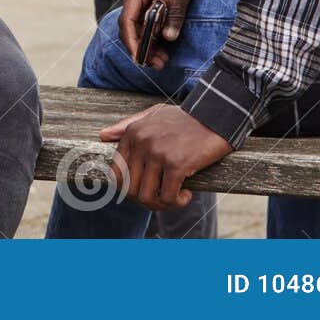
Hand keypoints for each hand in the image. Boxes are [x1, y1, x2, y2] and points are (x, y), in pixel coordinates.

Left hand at [99, 103, 230, 209]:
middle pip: (131, 189)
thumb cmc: (185, 119)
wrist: (216, 115)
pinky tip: (187, 194)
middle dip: (146, 200)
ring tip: (176, 197)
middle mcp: (141, 143)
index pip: (117, 174)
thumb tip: (102, 136)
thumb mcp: (153, 115)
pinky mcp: (176, 164)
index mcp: (133, 133)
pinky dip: (178, 202)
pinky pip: (168, 197)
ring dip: (162, 204)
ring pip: (147, 197)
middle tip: (164, 198)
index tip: (149, 189)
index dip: (130, 189)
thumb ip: (126, 126)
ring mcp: (157, 153)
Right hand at [118, 0, 209, 69]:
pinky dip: (154, 36)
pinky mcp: (152, 1)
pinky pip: (148, 22)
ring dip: (149, 45)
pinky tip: (165, 48)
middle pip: (131, 28)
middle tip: (158, 65)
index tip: (140, 59)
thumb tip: (168, 38)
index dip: (132, 42)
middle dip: (141, 48)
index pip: (127, 20)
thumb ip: (176, 12)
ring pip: (139, 27)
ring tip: (163, 62)